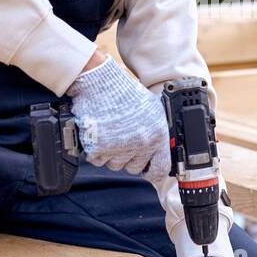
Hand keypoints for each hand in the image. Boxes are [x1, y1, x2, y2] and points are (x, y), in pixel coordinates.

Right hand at [66, 56, 169, 180]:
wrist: (100, 83)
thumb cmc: (125, 93)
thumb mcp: (153, 110)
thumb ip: (157, 132)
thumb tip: (158, 152)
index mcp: (157, 136)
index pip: (160, 169)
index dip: (153, 172)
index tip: (147, 171)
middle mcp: (140, 144)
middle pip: (133, 168)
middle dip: (127, 157)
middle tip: (122, 140)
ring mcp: (119, 148)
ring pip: (114, 165)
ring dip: (111, 154)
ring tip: (110, 133)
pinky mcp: (99, 149)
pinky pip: (97, 160)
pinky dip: (95, 151)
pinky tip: (99, 134)